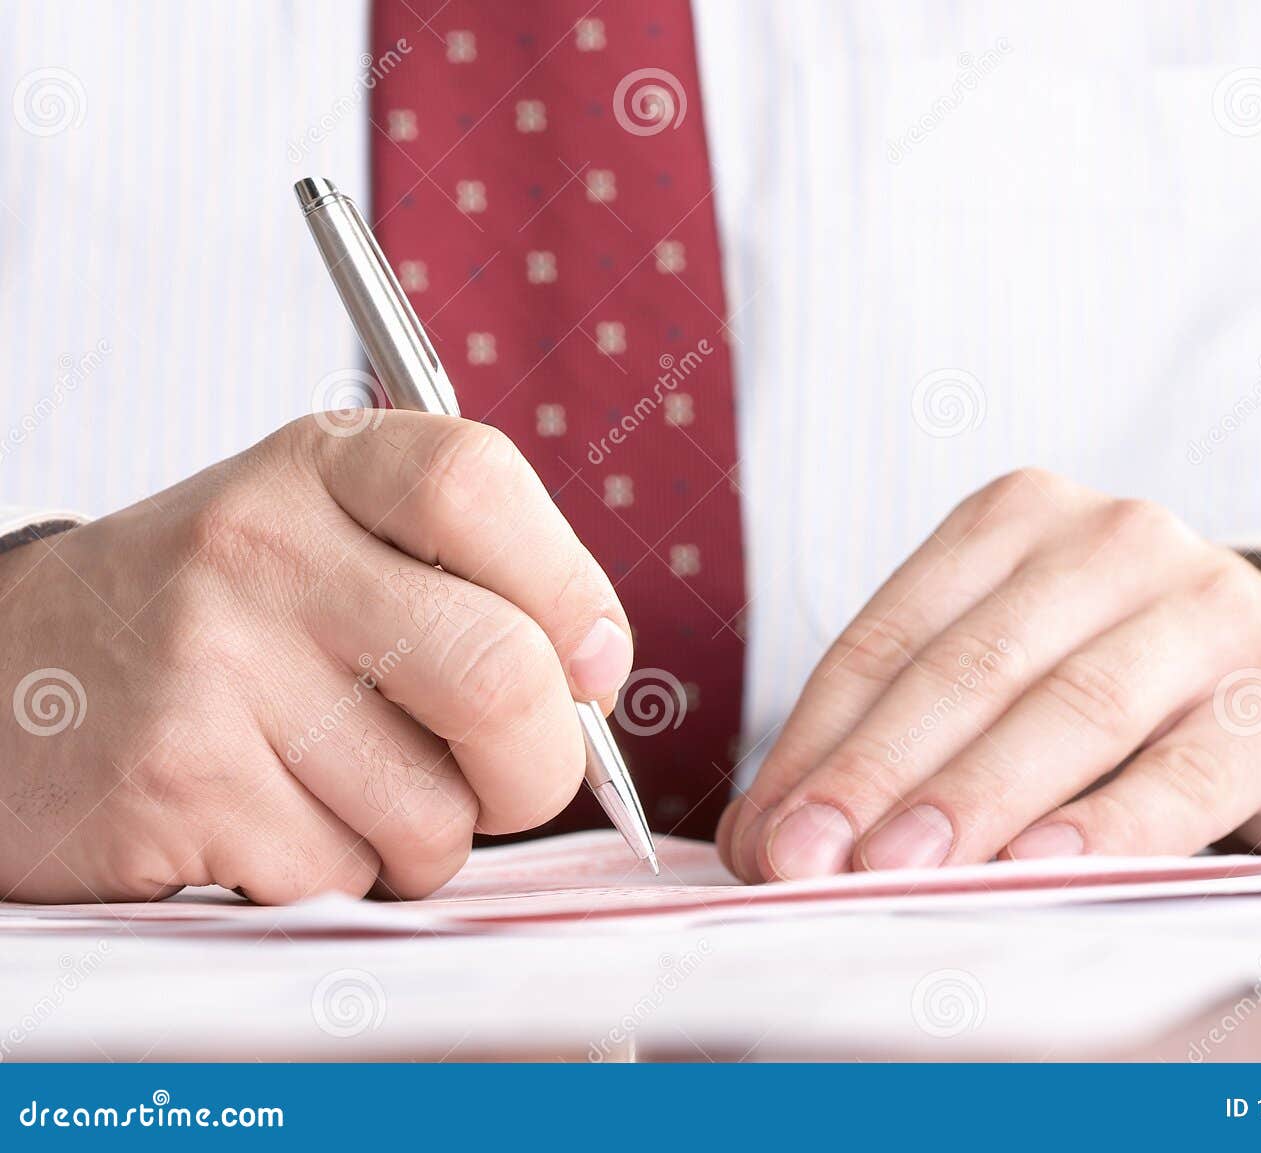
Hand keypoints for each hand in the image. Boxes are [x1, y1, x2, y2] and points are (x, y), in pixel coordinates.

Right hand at [0, 413, 632, 902]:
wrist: (7, 680)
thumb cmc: (216, 619)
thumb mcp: (329, 539)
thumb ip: (472, 583)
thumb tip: (601, 682)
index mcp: (322, 464)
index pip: (479, 484)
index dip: (571, 593)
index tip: (588, 665)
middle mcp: (263, 545)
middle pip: (500, 675)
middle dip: (539, 765)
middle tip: (508, 776)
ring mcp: (211, 662)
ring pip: (433, 808)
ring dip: (424, 835)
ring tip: (346, 787)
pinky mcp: (176, 782)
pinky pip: (342, 873)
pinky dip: (338, 874)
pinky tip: (270, 819)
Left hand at [718, 470, 1260, 880]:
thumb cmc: (1130, 690)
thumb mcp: (1012, 680)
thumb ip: (901, 739)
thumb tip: (769, 837)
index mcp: (1018, 520)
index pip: (890, 636)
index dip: (818, 741)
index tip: (766, 834)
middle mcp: (1113, 539)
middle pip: (968, 668)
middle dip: (874, 775)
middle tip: (805, 863)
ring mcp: (1207, 604)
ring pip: (1068, 708)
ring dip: (971, 800)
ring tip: (896, 874)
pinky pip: (1182, 769)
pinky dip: (1108, 822)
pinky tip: (1043, 865)